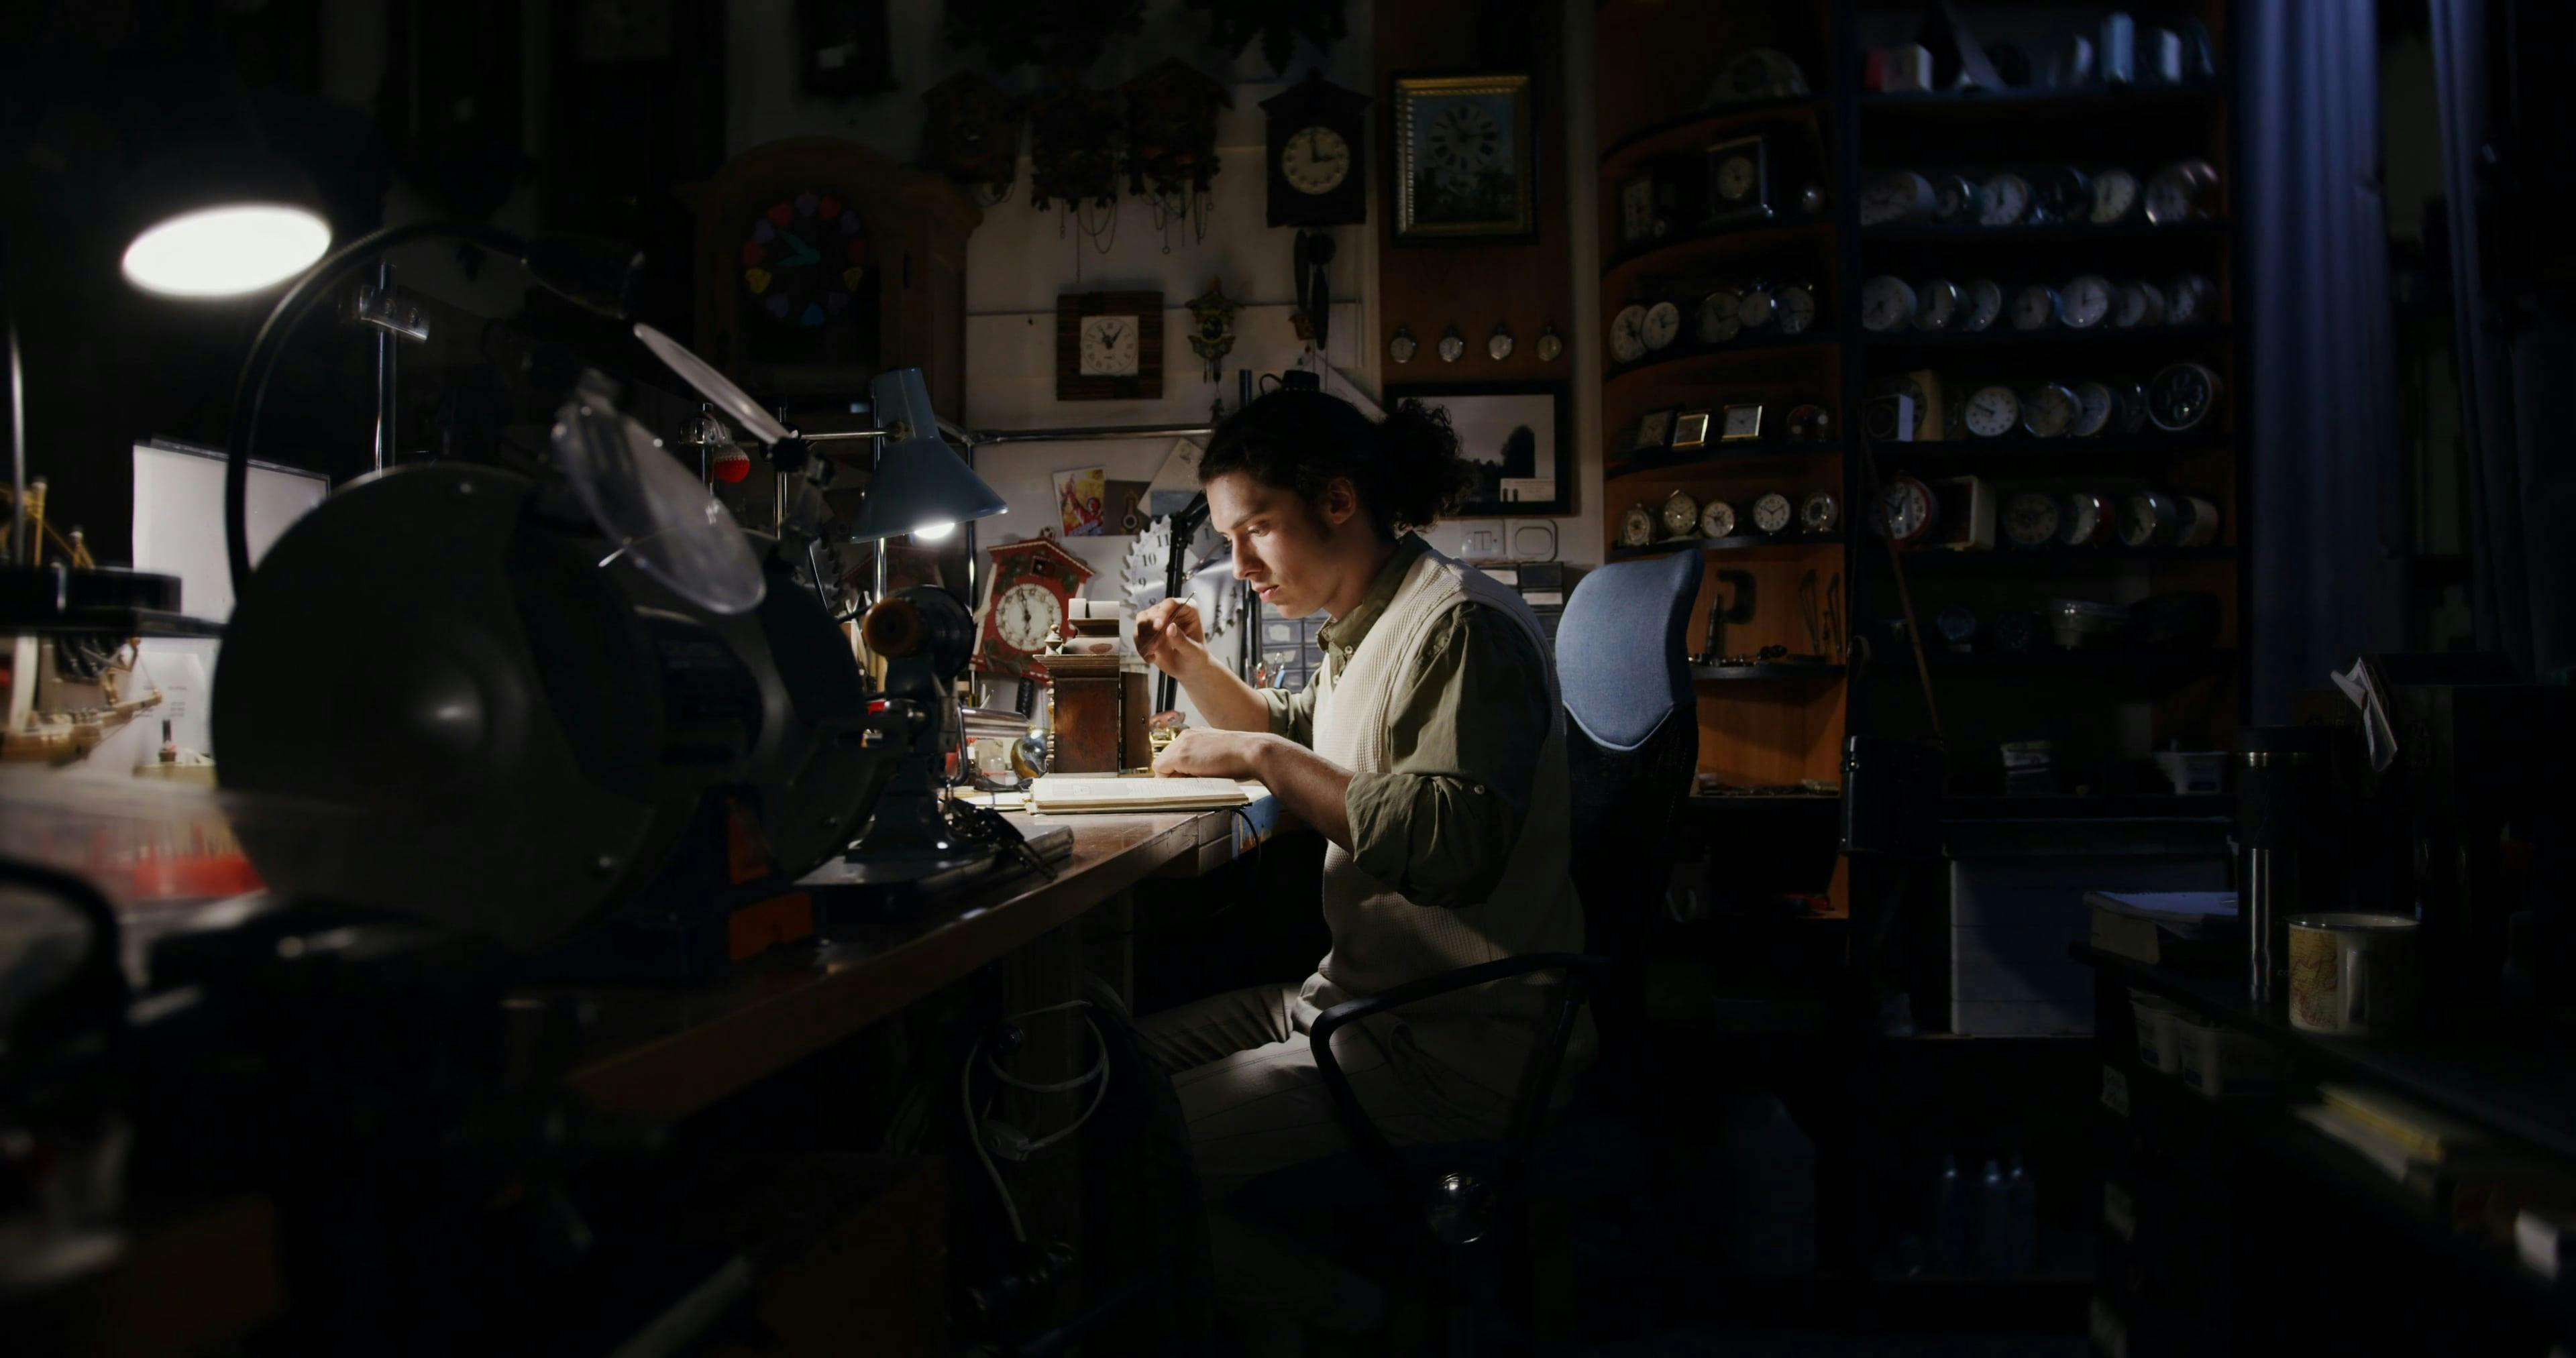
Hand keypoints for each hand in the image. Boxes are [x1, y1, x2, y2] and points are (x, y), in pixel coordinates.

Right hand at [1134, 598, 1207, 678]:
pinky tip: (1151, 658)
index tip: (1158, 627)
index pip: (1171, 604)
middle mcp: (1171, 611)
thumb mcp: (1193, 652)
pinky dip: (1141, 646)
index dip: (1162, 613)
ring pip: (1142, 621)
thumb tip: (1170, 627)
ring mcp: (1158, 621)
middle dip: (1150, 629)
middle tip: (1154, 647)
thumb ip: (1182, 640)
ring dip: (1143, 638)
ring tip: (1151, 653)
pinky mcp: (1148, 631)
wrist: (1188, 670)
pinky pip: (1138, 634)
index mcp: (1187, 610)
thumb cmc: (1196, 658)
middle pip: (1153, 612)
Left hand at [1152, 728, 1267, 780]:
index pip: (1175, 754)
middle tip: (1193, 783)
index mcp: (1197, 734)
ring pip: (1162, 766)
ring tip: (1194, 783)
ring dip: (1174, 778)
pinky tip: (1187, 784)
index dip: (1179, 770)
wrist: (1252, 751)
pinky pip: (1161, 771)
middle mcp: (1186, 736)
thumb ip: (1205, 760)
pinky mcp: (1181, 756)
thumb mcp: (1220, 754)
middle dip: (1175, 774)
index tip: (1190, 780)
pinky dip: (1169, 782)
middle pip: (1166, 760)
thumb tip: (1193, 775)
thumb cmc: (1243, 757)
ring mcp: (1182, 745)